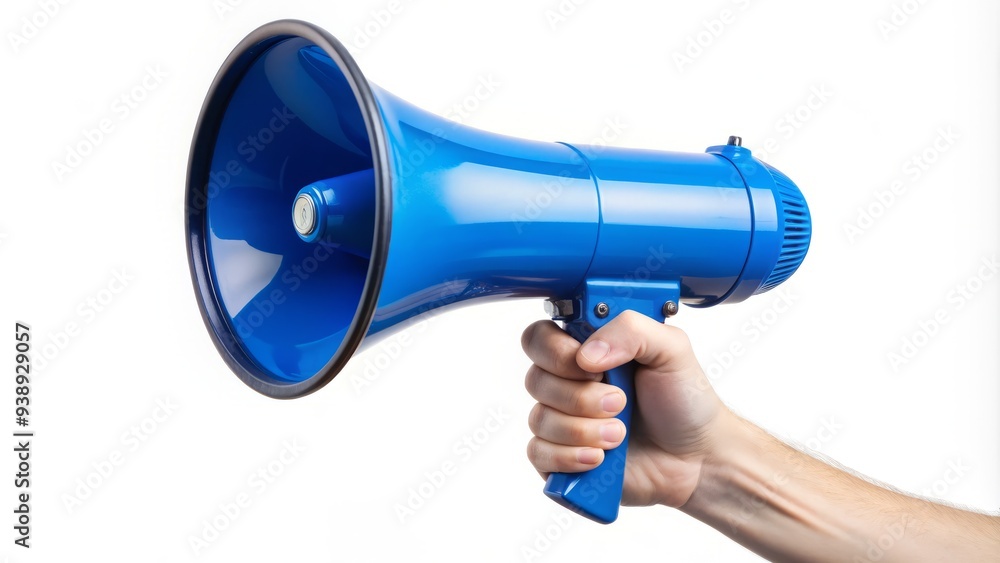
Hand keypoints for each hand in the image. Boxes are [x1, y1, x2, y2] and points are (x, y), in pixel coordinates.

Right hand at [522, 311, 734, 507]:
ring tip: (620, 435)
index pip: (538, 339)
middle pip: (535, 380)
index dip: (556, 352)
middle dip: (581, 396)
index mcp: (586, 349)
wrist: (699, 456)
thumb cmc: (685, 400)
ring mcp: (563, 422)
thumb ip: (630, 330)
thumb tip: (586, 354)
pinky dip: (570, 457)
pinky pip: (539, 455)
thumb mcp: (671, 349)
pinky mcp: (562, 458)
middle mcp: (568, 383)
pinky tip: (600, 458)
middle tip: (619, 402)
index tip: (593, 367)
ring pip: (539, 420)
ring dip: (584, 430)